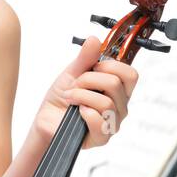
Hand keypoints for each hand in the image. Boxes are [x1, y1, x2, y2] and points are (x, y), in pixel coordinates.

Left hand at [30, 35, 138, 149]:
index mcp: (118, 90)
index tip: (93, 67)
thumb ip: (85, 58)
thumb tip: (94, 39)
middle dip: (87, 80)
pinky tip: (76, 113)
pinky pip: (100, 120)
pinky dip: (83, 112)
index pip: (130, 74)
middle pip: (116, 84)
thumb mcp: (71, 73)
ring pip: (106, 102)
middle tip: (74, 85)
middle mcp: (120, 107)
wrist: (46, 120)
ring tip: (70, 98)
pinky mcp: (102, 138)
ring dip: (81, 96)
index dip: (110, 66)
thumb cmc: (61, 98)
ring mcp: (113, 123)